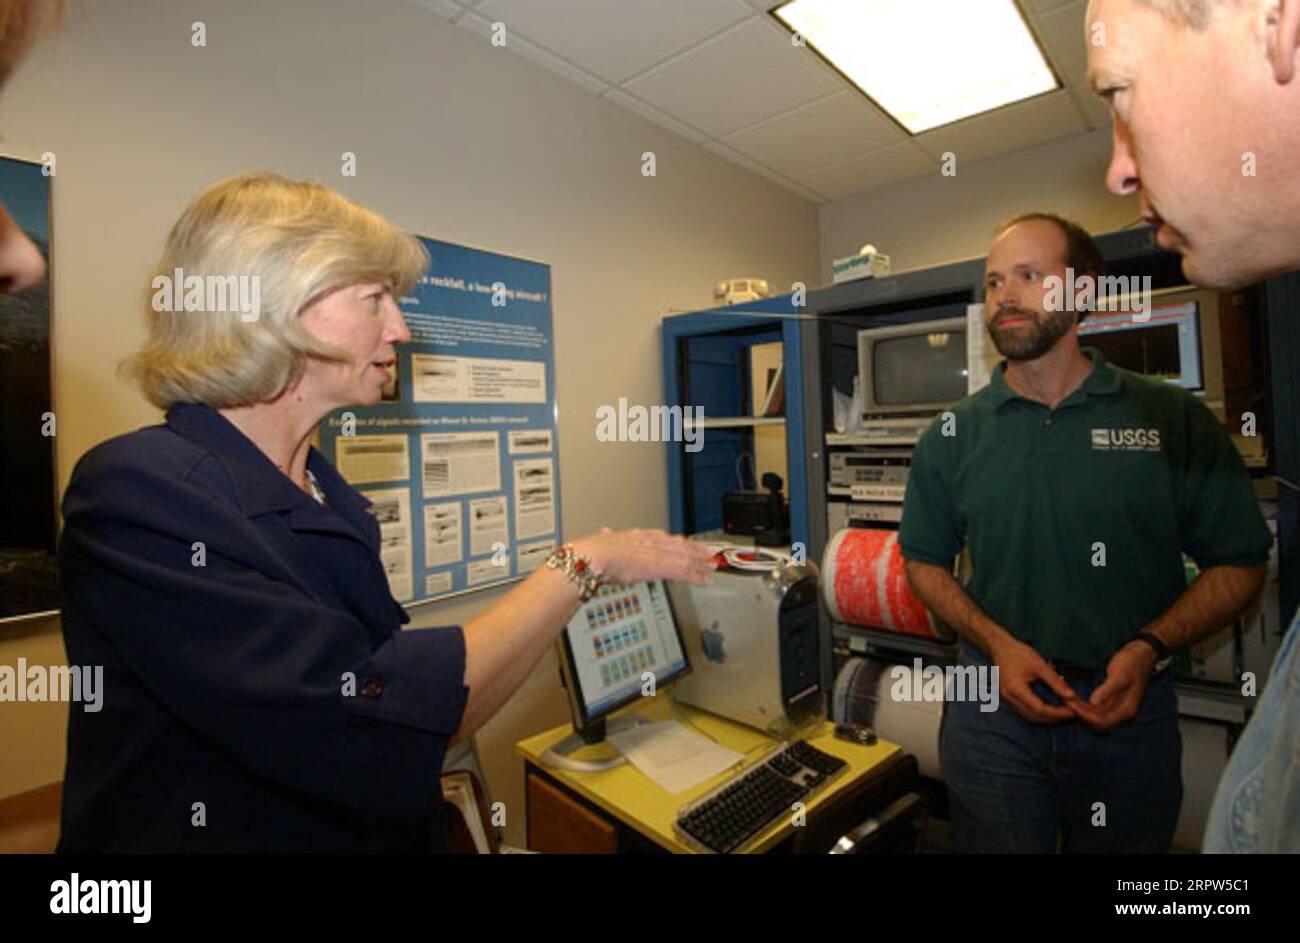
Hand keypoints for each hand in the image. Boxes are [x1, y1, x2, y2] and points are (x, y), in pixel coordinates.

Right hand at [569, 528, 715, 586]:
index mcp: (638, 535)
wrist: (594, 556)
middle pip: (680, 546)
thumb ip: (607, 537)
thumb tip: (605, 533)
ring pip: (686, 558)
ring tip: (712, 568)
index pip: (664, 537)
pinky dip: (696, 577)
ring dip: (701, 564)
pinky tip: (704, 581)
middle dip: (696, 551)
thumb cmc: (593, 552)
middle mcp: (651, 541)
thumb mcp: (602, 540)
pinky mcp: (660, 567)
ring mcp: (657, 554)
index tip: (687, 544)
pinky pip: (684, 572)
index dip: (678, 542)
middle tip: (709, 555)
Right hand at [988, 636, 1078, 723]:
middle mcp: (1009, 698)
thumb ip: (1055, 682)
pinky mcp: (1008, 698)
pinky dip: (1039, 713)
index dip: (1057, 713)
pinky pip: (1025, 711)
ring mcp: (1007, 699)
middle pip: (1034, 717)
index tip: (1072, 711)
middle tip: (1071, 713)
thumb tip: (1071, 696)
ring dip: (1047, 717)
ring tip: (1062, 712)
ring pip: (1029, 717)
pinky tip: (1049, 707)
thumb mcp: (1040, 665)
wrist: (999, 648)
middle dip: (1054, 718)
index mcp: (1016, 689)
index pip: (1039, 709)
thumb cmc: (1019, 653)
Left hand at [1067, 641, 1153, 731]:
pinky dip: (1085, 705)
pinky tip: (1074, 698)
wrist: (1143, 653)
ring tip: (1065, 699)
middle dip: (1080, 713)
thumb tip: (1093, 703)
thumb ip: (1107, 690)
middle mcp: (1122, 713)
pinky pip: (1097, 709)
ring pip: (1096, 716)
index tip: (1069, 703)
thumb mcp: (1119, 676)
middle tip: (1063, 701)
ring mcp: (1118, 707)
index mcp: (1126, 710)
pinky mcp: (1114, 701)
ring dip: (1081, 710)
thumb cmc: (1132, 663)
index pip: (1101, 721)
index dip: (1084, 715)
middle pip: (1097, 722)